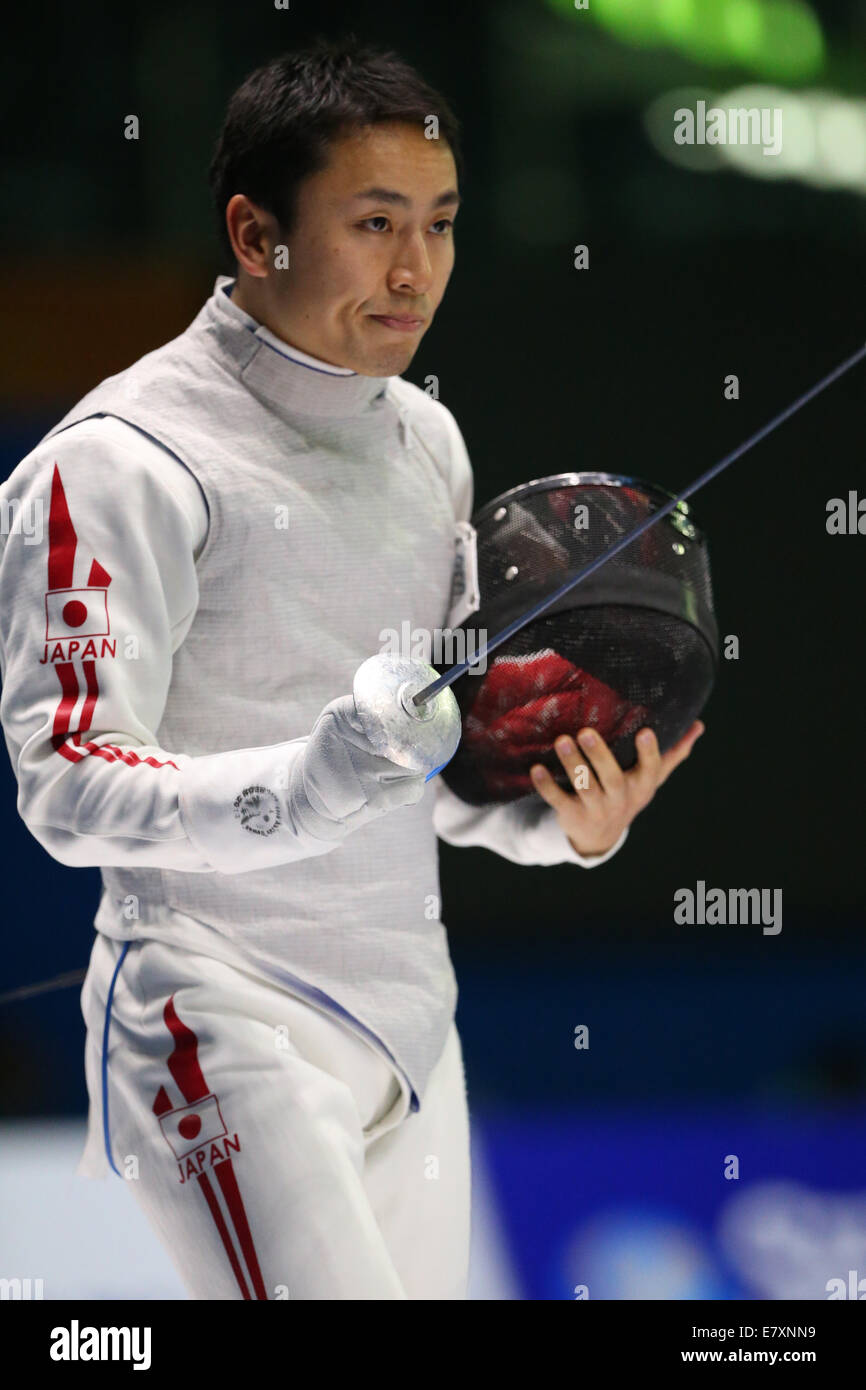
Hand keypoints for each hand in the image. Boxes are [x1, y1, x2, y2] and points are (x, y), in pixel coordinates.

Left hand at [529, 721, 704, 857]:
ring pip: (584, 787)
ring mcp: (596, 808)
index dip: (649, 752)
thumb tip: (698, 726)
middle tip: (586, 732)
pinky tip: (536, 768)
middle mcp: (620, 798)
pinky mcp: (571, 815)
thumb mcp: (650, 778)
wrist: (599, 836)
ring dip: (573, 765)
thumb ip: (672, 753)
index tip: (646, 731)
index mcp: (642, 786)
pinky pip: (558, 800)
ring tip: (562, 741)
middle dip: (600, 756)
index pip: (651, 769)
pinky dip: (546, 785)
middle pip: (612, 778)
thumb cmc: (627, 793)